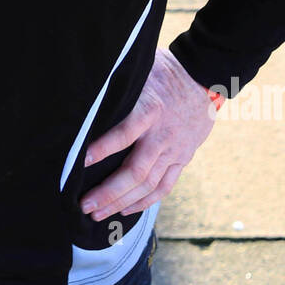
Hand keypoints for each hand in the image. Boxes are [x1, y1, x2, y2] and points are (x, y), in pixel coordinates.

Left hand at [78, 48, 219, 221]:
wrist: (204, 78)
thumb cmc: (164, 71)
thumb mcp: (140, 70)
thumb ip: (118, 84)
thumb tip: (85, 89)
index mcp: (150, 109)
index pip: (125, 133)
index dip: (103, 148)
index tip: (81, 160)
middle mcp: (163, 134)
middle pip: (136, 171)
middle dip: (109, 192)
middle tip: (85, 204)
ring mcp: (174, 150)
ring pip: (148, 184)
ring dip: (121, 202)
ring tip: (97, 214)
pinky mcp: (182, 159)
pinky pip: (164, 187)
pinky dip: (144, 202)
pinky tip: (125, 210)